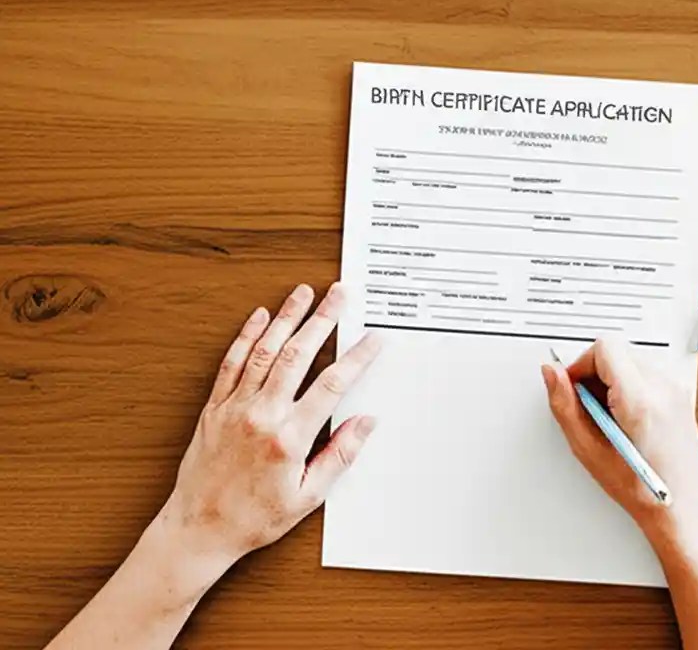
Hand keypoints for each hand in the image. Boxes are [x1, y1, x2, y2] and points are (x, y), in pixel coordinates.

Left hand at [157, 282, 381, 570]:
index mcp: (289, 439)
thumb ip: (339, 455)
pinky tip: (260, 317)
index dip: (356, 358)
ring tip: (303, 293)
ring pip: (264, 351)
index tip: (373, 340)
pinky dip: (246, 336)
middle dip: (322, 319)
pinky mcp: (214, 408)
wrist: (198, 529)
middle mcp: (261, 416)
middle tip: (339, 294)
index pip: (331, 386)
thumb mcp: (308, 497)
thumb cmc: (253, 518)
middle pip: (298, 355)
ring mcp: (234, 408)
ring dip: (286, 318)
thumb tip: (365, 424)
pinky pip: (231, 363)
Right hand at [541, 337, 697, 532]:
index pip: (604, 348)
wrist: (680, 506)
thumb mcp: (589, 450)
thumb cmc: (641, 489)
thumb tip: (553, 375)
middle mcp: (662, 388)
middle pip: (617, 352)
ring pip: (630, 361)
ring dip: (612, 382)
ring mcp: (675, 390)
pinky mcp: (680, 396)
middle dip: (595, 374)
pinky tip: (625, 420)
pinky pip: (646, 375)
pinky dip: (629, 389)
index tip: (573, 388)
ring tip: (608, 420)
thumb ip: (565, 406)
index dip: (580, 365)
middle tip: (589, 410)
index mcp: (639, 399)